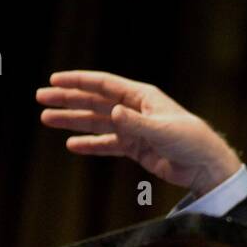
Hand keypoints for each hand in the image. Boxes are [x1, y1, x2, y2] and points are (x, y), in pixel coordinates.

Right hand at [37, 71, 241, 194]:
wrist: (205, 166)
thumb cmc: (191, 140)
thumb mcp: (162, 130)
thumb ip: (134, 124)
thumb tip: (112, 113)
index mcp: (141, 97)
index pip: (104, 85)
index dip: (78, 82)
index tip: (55, 80)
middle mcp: (134, 110)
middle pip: (94, 102)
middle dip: (68, 100)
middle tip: (41, 99)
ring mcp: (134, 129)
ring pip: (97, 123)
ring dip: (73, 121)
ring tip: (47, 120)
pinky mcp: (136, 148)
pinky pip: (108, 145)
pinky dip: (91, 145)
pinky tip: (73, 144)